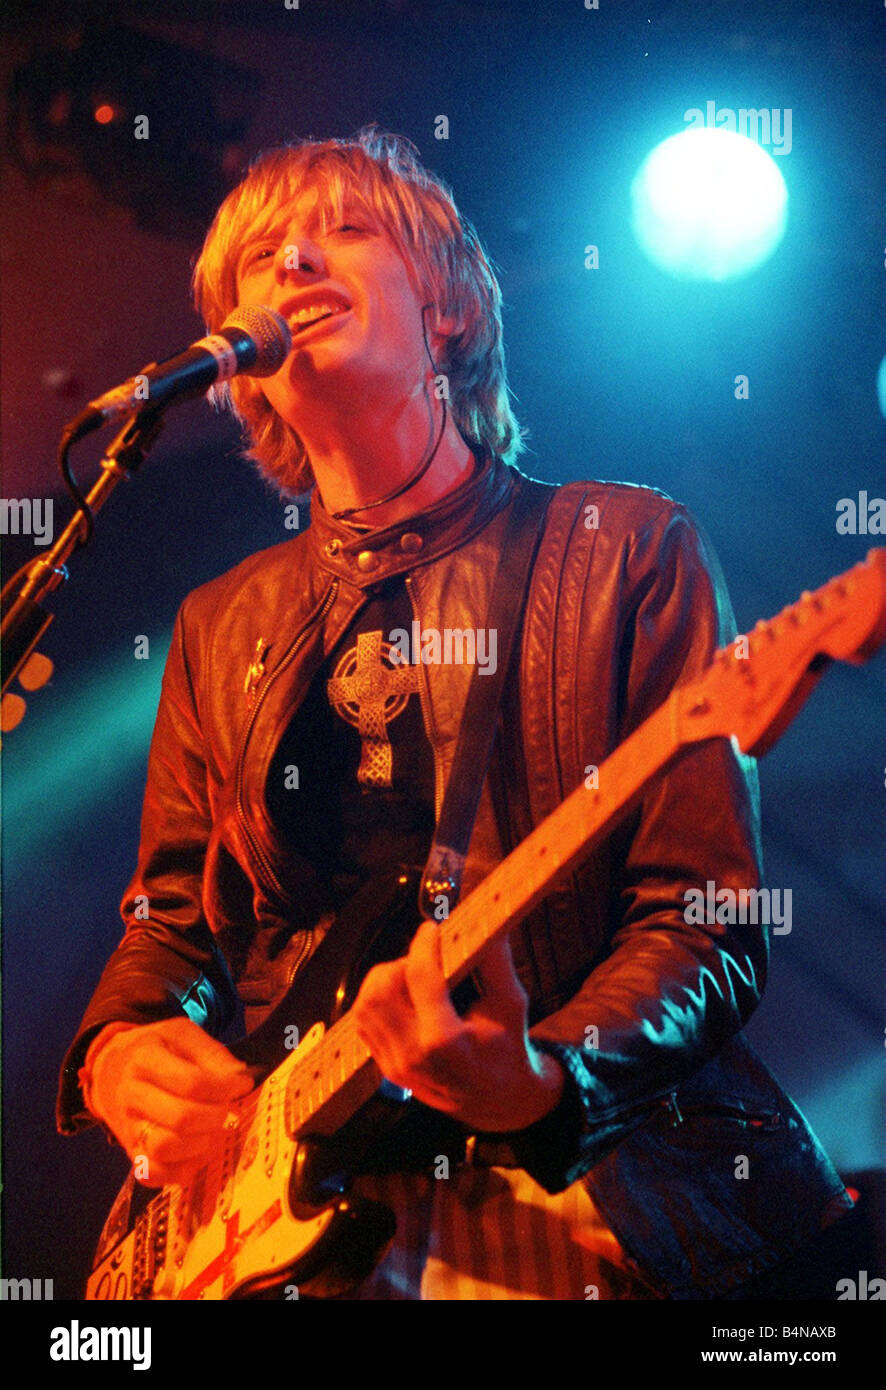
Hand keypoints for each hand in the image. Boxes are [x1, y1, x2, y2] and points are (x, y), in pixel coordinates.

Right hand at [86, 1017, 254, 1187]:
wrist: (110, 1069)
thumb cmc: (156, 1049)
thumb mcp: (182, 1034)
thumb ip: (212, 1053)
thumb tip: (240, 1077)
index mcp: (145, 1060)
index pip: (191, 1082)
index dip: (225, 1087)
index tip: (242, 1084)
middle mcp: (131, 1095)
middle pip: (181, 1118)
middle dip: (215, 1116)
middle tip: (226, 1108)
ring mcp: (129, 1127)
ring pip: (165, 1148)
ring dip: (200, 1143)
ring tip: (212, 1128)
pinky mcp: (131, 1152)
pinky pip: (154, 1174)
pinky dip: (182, 1170)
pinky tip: (198, 1150)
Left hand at [350, 922, 564, 1132]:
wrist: (499, 1101)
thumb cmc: (508, 1047)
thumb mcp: (511, 1003)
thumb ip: (496, 960)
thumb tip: (486, 918)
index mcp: (446, 1042)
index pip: (421, 977)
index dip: (424, 945)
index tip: (432, 928)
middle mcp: (413, 1056)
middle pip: (381, 990)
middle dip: (401, 963)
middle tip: (425, 960)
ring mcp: (395, 1066)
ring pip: (366, 1005)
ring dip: (385, 981)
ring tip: (414, 979)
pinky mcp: (386, 1069)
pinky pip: (364, 1023)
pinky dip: (377, 1001)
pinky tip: (404, 997)